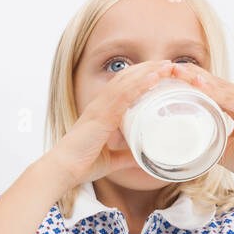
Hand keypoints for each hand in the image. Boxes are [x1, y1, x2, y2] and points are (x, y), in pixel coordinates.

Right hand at [47, 58, 181, 190]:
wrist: (64, 169)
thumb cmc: (82, 165)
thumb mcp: (112, 160)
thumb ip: (127, 157)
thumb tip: (144, 159)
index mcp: (101, 112)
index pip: (122, 85)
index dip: (141, 76)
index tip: (160, 73)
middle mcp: (100, 105)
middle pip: (126, 77)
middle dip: (148, 68)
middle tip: (169, 64)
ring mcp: (99, 108)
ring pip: (127, 82)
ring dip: (148, 71)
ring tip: (167, 65)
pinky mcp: (101, 116)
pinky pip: (123, 95)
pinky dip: (140, 84)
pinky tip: (154, 77)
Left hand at [168, 63, 233, 188]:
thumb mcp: (223, 146)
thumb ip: (209, 137)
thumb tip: (186, 140)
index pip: (216, 89)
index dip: (195, 80)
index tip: (173, 75)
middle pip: (217, 84)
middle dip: (193, 74)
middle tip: (170, 67)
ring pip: (222, 88)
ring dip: (199, 79)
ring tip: (178, 71)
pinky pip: (230, 99)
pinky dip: (213, 92)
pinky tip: (197, 84)